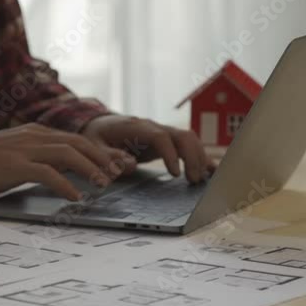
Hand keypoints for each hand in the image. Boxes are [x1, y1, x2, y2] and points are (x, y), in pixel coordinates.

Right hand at [0, 124, 136, 200]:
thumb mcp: (14, 156)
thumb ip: (36, 159)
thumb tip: (60, 173)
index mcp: (34, 133)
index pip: (74, 139)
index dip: (98, 151)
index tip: (115, 164)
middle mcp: (33, 137)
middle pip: (77, 142)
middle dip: (101, 157)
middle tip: (119, 172)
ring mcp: (24, 149)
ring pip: (67, 153)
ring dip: (89, 168)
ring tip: (103, 184)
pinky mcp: (14, 165)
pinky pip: (46, 173)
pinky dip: (64, 184)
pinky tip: (75, 196)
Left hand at [82, 115, 213, 183]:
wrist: (100, 124)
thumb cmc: (97, 136)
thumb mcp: (94, 146)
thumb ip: (109, 156)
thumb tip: (130, 164)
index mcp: (136, 127)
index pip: (160, 137)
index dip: (170, 154)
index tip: (175, 174)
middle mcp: (153, 127)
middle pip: (182, 136)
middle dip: (192, 157)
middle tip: (193, 181)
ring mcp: (162, 132)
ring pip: (189, 139)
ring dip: (198, 158)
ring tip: (199, 181)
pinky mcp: (167, 140)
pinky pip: (187, 145)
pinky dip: (200, 156)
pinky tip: (211, 170)